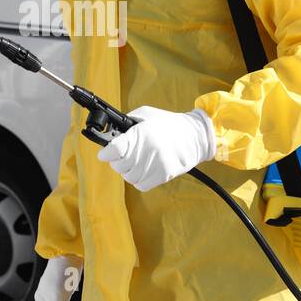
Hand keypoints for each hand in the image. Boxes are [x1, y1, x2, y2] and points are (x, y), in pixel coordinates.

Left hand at [97, 106, 215, 191]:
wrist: (196, 136)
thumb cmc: (170, 124)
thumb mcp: (147, 114)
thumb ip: (128, 122)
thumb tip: (112, 133)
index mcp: (142, 133)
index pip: (115, 149)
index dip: (106, 153)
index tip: (104, 154)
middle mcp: (148, 150)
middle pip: (119, 165)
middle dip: (117, 161)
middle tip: (121, 156)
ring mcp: (156, 165)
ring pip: (129, 177)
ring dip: (128, 171)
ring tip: (134, 163)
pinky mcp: (164, 176)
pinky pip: (141, 185)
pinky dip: (138, 180)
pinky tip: (143, 170)